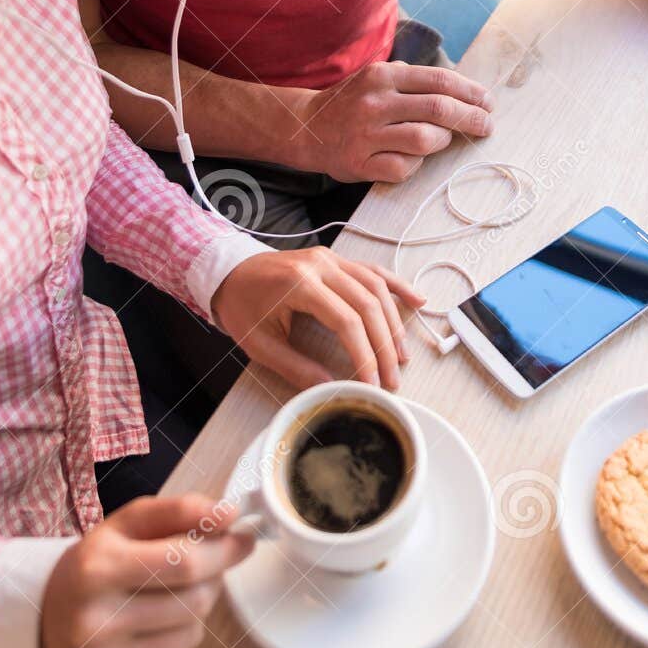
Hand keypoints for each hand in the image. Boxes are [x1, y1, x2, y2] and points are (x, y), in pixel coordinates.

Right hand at [40, 494, 250, 647]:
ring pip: (191, 634)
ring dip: (193, 613)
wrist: (42, 616)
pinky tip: (151, 633)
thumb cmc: (96, 562)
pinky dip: (177, 647)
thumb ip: (178, 511)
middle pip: (196, 601)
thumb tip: (229, 514)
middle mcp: (95, 619)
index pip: (186, 561)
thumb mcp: (127, 524)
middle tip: (203, 570)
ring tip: (164, 601)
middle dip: (212, 580)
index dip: (225, 550)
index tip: (244, 540)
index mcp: (99, 568)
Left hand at [211, 248, 425, 390]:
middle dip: (384, 345)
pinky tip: (417, 300)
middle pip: (368, 304)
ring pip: (376, 287)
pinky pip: (373, 270)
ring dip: (393, 322)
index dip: (365, 355)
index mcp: (300, 284)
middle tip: (392, 378)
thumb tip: (330, 389)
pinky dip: (397, 285)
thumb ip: (295, 367)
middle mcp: (321, 265)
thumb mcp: (260, 344)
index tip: (372, 384)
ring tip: (401, 356)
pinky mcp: (335, 259)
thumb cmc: (241, 307)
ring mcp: (331, 258)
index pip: (346, 321)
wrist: (229, 272)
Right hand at [294, 60, 493, 182]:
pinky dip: (417, 164)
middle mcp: (375, 103)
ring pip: (426, 140)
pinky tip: (414, 158)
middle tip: (485, 126)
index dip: (471, 94)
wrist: (307, 128)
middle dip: (471, 119)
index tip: (487, 103)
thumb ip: (414, 81)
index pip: (440, 81)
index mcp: (383, 76)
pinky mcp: (360, 163)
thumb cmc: (354, 103)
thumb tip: (464, 93)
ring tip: (444, 140)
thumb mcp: (378, 78)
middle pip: (439, 110)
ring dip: (443, 141)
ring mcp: (366, 134)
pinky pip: (404, 168)